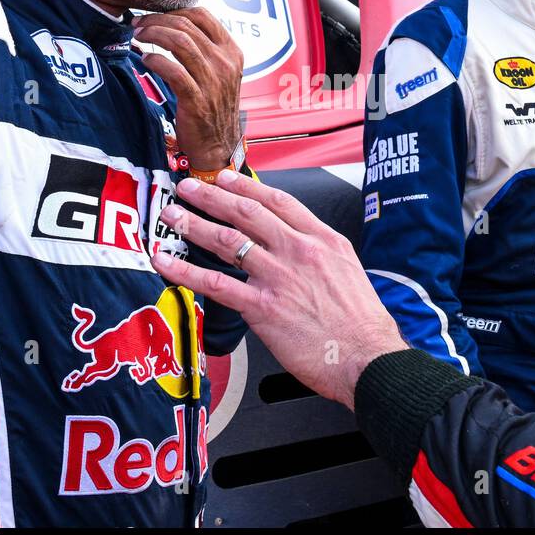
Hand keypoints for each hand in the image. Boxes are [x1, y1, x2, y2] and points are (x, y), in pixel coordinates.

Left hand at [133, 8, 242, 167]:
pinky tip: (145, 59)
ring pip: (180, 42)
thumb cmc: (213, 106)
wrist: (219, 144)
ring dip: (154, 34)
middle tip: (139, 23)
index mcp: (231, 51)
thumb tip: (174, 25)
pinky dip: (155, 60)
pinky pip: (173, 70)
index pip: (202, 15)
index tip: (155, 14)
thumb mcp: (219, 72)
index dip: (174, 10)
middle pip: (187, 25)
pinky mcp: (197, 99)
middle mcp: (225, 63)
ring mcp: (213, 81)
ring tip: (139, 36)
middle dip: (157, 19)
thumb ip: (204, 49)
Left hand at [150, 171, 407, 409]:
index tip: (225, 177)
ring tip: (172, 215)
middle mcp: (299, 251)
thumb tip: (298, 247)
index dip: (246, 186)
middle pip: (246, 212)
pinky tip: (167, 263)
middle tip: (188, 186)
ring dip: (194, 224)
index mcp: (323, 240)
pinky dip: (186, 271)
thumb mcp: (349, 270)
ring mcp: (279, 277)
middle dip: (212, 196)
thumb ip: (321, 253)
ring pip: (227, 241)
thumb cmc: (361, 323)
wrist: (367, 357)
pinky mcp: (263, 307)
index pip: (278, 201)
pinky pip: (216, 283)